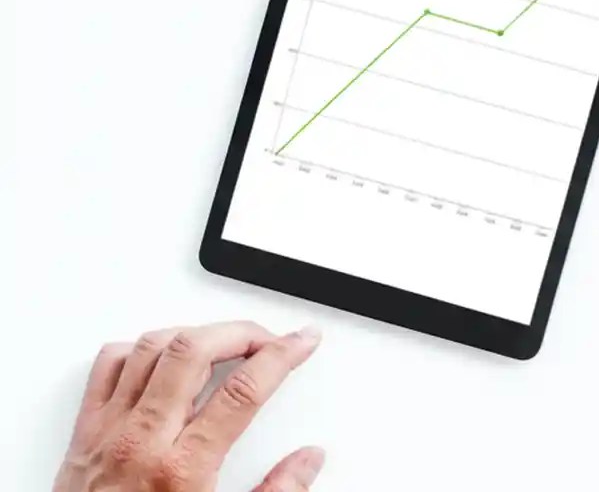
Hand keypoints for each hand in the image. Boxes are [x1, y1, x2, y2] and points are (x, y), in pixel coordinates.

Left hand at [53, 321, 324, 491]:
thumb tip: (308, 460)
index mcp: (183, 469)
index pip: (242, 390)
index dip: (282, 355)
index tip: (301, 342)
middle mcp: (143, 440)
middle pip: (194, 352)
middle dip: (240, 332)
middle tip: (266, 339)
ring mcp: (109, 430)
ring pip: (152, 348)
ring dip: (195, 334)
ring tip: (223, 341)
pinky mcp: (85, 430)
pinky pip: (109, 364)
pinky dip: (141, 349)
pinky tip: (164, 356)